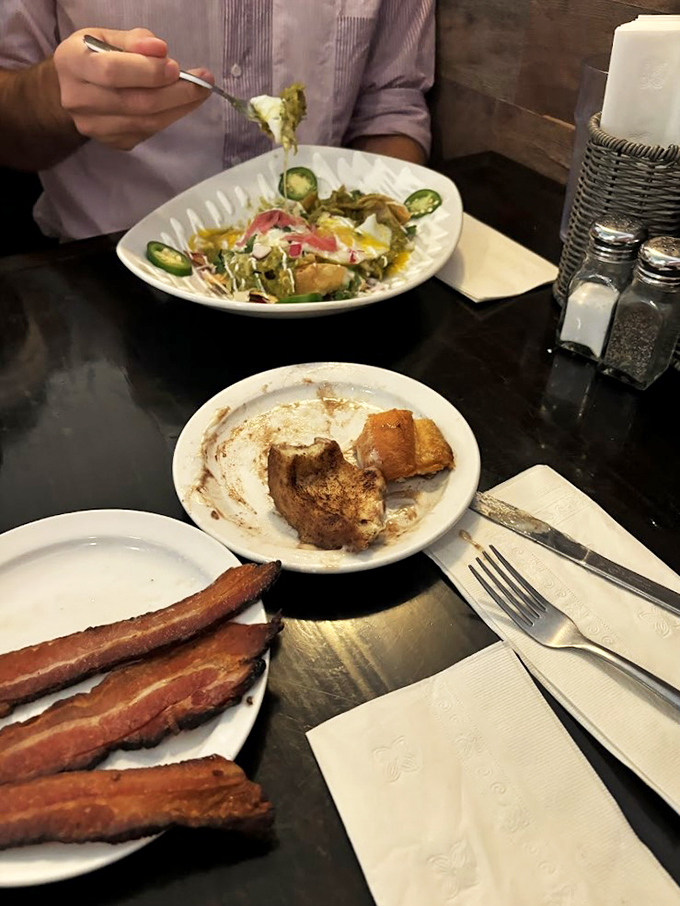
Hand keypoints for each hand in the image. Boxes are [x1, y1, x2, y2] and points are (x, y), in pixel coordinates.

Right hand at [53, 27, 212, 150]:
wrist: (72, 90)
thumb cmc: (93, 56)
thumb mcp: (106, 37)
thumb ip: (134, 41)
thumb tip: (160, 50)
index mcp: (73, 63)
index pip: (112, 71)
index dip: (148, 72)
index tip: (176, 68)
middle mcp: (79, 99)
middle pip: (135, 103)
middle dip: (175, 94)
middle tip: (202, 83)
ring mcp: (94, 127)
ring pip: (146, 123)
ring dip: (179, 109)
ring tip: (199, 93)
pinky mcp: (112, 142)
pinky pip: (147, 133)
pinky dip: (168, 119)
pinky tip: (179, 106)